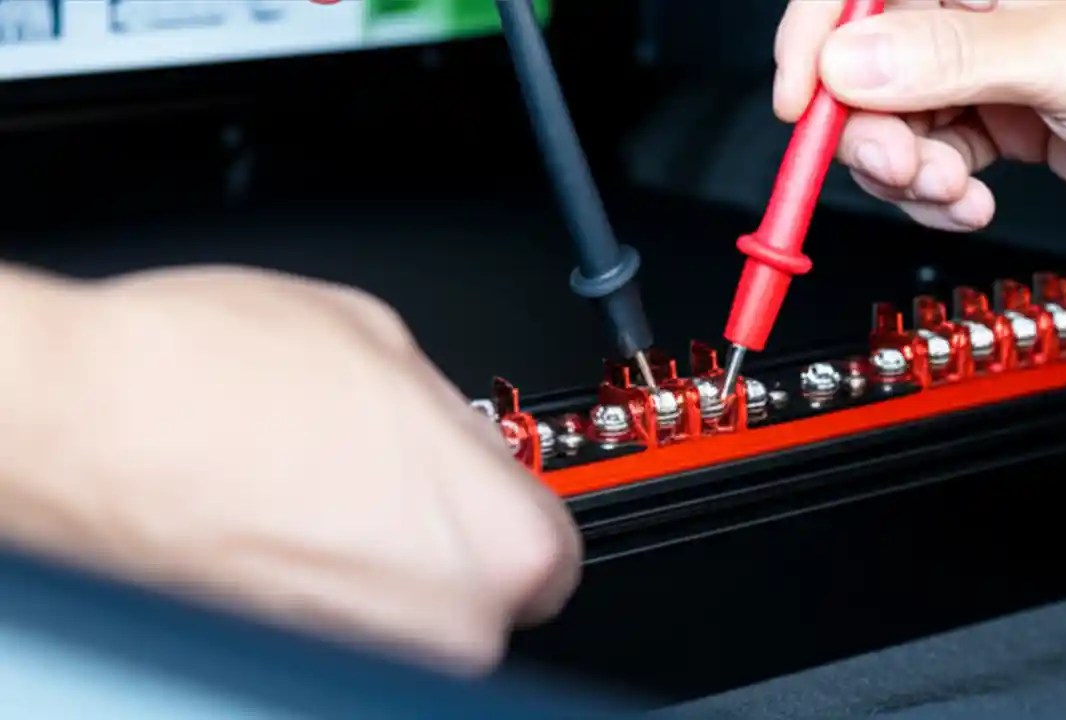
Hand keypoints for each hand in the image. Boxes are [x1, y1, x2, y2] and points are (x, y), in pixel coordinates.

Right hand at [2, 265, 579, 674]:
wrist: (82, 427)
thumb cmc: (210, 382)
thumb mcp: (384, 344)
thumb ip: (448, 415)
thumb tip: (451, 436)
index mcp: (502, 539)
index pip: (555, 550)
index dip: (506, 508)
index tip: (477, 493)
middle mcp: (446, 624)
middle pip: (483, 586)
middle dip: (446, 534)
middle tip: (388, 480)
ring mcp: (366, 660)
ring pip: (409, 611)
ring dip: (384, 559)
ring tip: (317, 491)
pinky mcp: (290, 671)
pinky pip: (343, 627)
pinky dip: (326, 585)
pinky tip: (281, 522)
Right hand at [774, 0, 1065, 230]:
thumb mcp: (1065, 54)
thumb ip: (948, 56)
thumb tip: (847, 62)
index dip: (814, 42)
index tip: (803, 104)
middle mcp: (969, 13)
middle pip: (861, 70)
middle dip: (871, 132)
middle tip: (905, 169)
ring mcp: (978, 70)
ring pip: (890, 125)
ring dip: (908, 174)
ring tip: (955, 192)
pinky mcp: (992, 122)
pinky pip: (929, 162)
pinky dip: (938, 196)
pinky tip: (972, 202)